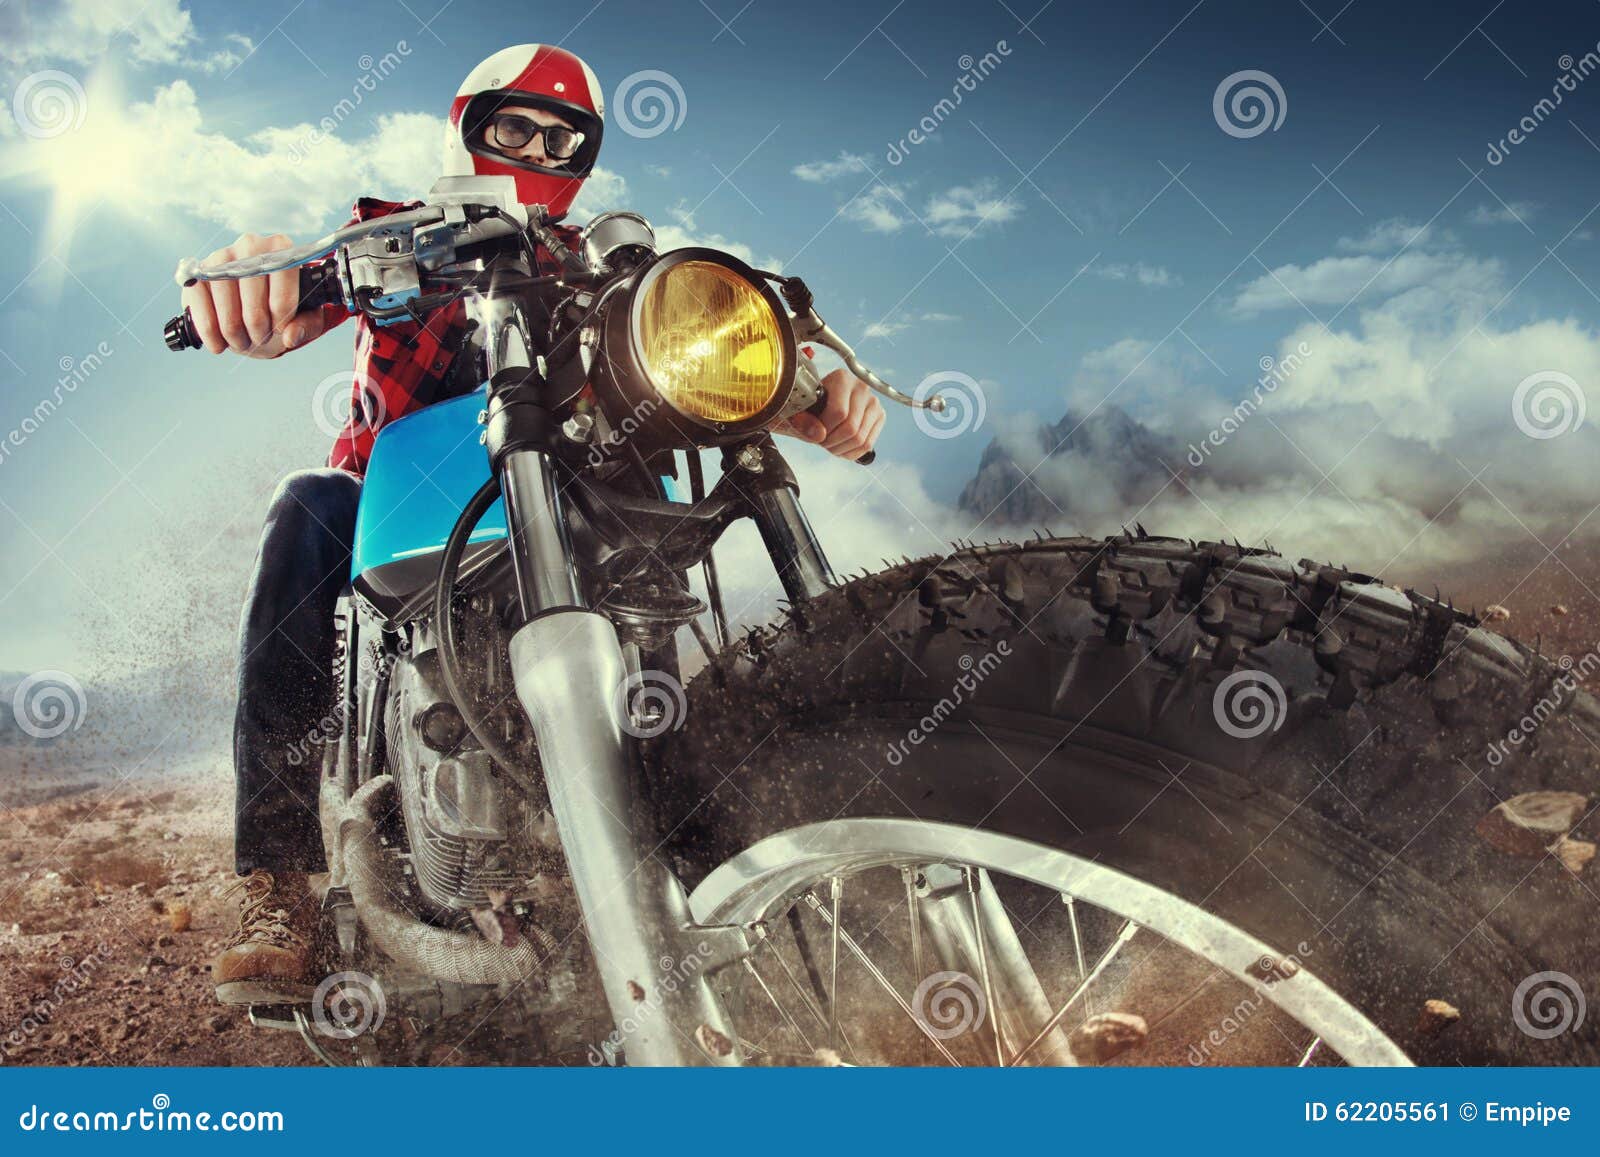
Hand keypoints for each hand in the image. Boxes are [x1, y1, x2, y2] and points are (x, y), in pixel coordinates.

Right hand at [180, 233, 328, 357]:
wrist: (252, 299)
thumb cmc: (282, 307)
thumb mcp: (306, 316)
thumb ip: (307, 325)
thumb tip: (291, 336)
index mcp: (282, 250)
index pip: (283, 296)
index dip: (281, 321)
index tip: (280, 329)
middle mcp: (251, 246)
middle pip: (254, 307)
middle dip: (258, 333)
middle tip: (260, 339)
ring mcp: (221, 257)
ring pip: (227, 311)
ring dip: (235, 336)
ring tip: (242, 340)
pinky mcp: (197, 271)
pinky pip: (200, 306)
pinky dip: (209, 331)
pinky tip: (218, 342)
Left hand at [776, 368, 884, 460]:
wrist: (820, 403)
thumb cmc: (807, 405)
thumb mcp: (798, 411)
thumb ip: (804, 421)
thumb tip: (819, 434)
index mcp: (842, 379)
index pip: (839, 412)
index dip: (824, 430)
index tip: (814, 433)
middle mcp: (861, 387)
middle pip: (851, 428)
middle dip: (832, 442)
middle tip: (821, 442)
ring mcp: (873, 402)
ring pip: (860, 439)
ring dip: (840, 449)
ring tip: (829, 444)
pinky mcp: (879, 416)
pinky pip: (868, 445)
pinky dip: (851, 453)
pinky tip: (840, 447)